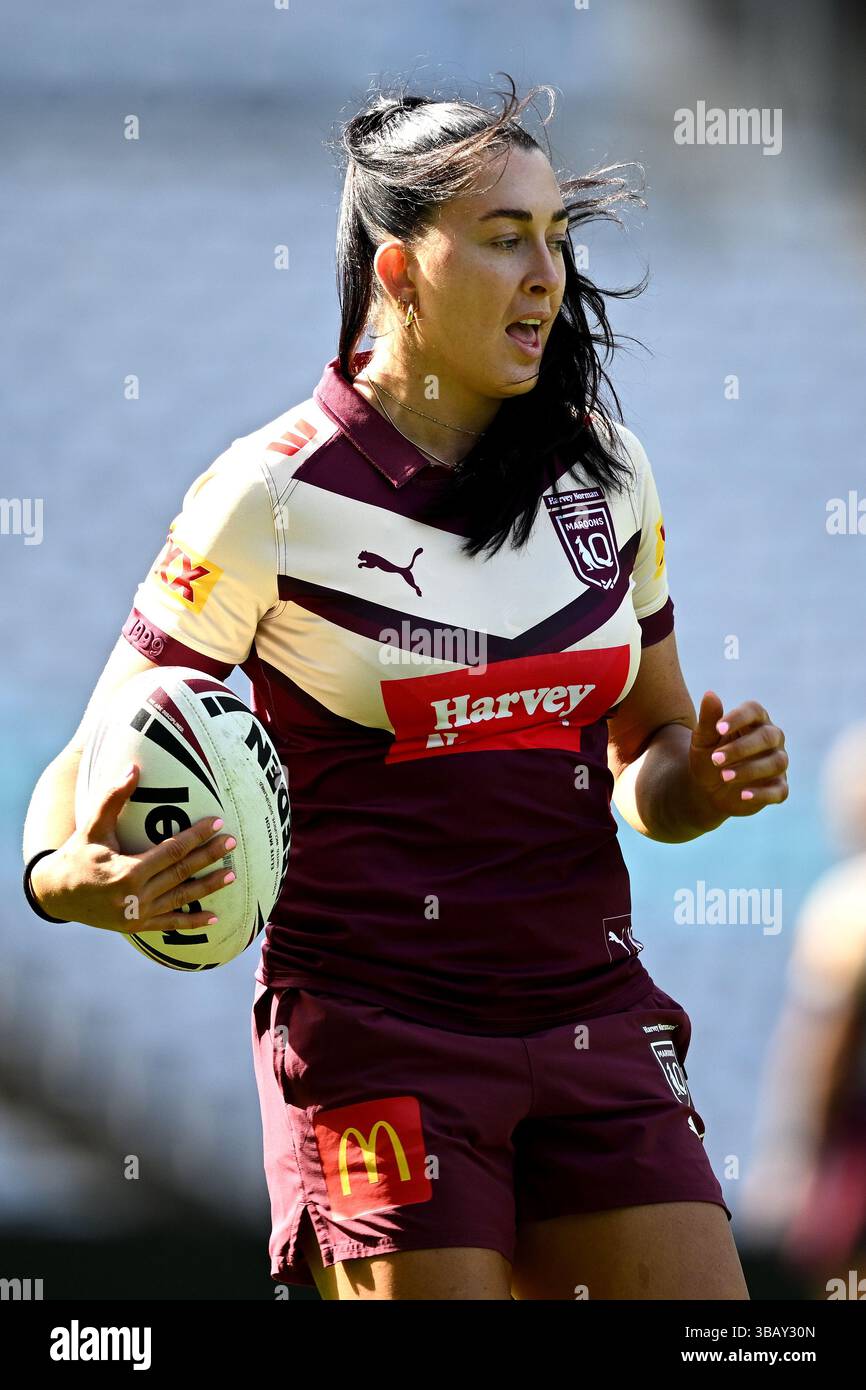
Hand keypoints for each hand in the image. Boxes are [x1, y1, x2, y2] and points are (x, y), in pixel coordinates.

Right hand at [30, 763, 237, 933]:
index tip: (216, 823)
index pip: (172, 851)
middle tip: (231, 842)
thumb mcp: (92, 827)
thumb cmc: (77, 855)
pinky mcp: (136, 926)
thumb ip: (112, 798)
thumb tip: (133, 768)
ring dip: (208, 888)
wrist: (55, 894)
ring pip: (181, 899)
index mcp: (127, 871)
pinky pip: (169, 924)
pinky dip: (191, 922)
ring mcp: (137, 914)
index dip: (196, 836)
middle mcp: (135, 896)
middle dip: (209, 857)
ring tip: (232, 875)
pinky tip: (214, 917)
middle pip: (181, 873)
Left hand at [688, 691, 788, 818]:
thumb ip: (708, 719)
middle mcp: (772, 739)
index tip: (718, 728)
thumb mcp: (702, 740)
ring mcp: (777, 763)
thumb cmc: (708, 757)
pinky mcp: (779, 787)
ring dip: (750, 769)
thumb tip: (710, 694)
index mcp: (754, 721)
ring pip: (776, 762)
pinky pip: (779, 790)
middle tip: (715, 759)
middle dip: (741, 748)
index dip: (739, 717)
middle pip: (768, 737)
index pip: (754, 711)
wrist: (707, 790)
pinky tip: (742, 795)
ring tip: (724, 776)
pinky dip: (762, 793)